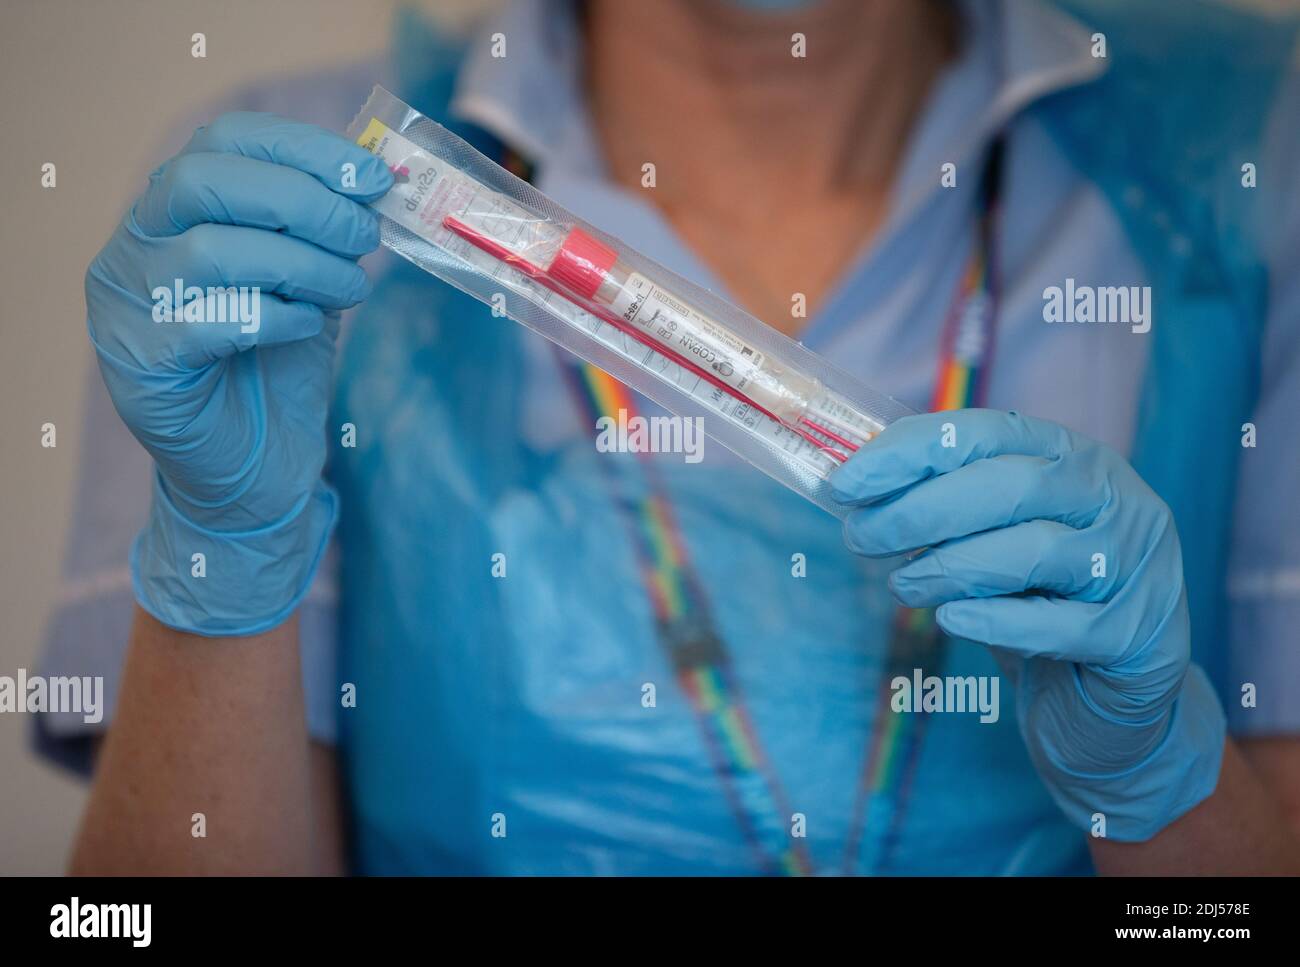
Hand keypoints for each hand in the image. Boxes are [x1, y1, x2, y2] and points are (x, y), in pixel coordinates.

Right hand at [86, 112, 392, 634]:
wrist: (256, 466)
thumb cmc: (278, 363)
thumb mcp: (309, 279)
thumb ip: (328, 230)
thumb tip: (380, 180)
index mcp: (174, 209)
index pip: (225, 140)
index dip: (304, 149)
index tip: (371, 176)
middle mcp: (134, 246)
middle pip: (206, 181)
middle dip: (303, 201)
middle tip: (365, 236)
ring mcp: (125, 304)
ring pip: (212, 251)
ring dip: (302, 265)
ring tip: (349, 290)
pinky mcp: (139, 365)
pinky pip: (210, 322)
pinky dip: (276, 317)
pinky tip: (306, 328)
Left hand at [830, 409, 1224, 840]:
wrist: (1104, 697)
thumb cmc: (1033, 602)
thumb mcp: (989, 541)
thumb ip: (941, 508)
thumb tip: (852, 490)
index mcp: (1071, 457)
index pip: (986, 433)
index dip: (909, 452)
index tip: (846, 484)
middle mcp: (1114, 497)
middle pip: (1010, 486)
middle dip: (919, 510)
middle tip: (861, 539)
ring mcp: (1138, 563)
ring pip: (1034, 551)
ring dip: (949, 567)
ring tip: (903, 588)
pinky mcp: (1142, 634)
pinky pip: (1063, 624)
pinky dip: (998, 621)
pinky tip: (952, 619)